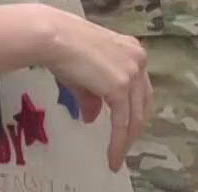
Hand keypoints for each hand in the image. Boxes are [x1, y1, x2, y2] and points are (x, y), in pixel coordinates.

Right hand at [28, 6, 153, 171]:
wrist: (54, 38)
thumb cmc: (63, 49)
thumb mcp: (84, 75)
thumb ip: (93, 96)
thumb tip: (93, 118)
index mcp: (133, 51)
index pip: (140, 87)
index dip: (135, 109)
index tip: (128, 127)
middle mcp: (138, 59)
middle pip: (143, 102)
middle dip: (134, 127)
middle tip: (124, 146)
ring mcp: (132, 72)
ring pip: (135, 115)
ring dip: (126, 140)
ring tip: (117, 158)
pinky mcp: (120, 86)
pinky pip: (122, 122)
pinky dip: (118, 141)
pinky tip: (113, 156)